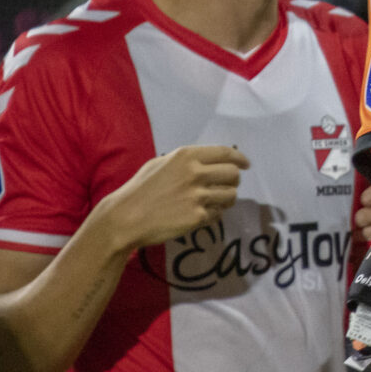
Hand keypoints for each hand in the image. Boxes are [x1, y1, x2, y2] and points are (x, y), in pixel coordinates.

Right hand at [89, 145, 249, 252]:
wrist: (124, 218)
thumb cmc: (139, 190)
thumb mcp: (161, 164)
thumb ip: (186, 161)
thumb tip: (210, 161)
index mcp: (186, 156)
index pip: (225, 153)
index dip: (240, 158)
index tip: (246, 164)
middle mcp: (195, 173)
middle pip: (233, 174)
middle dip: (234, 181)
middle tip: (227, 186)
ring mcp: (197, 195)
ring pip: (231, 195)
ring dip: (226, 199)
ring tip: (214, 202)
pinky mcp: (197, 216)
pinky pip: (218, 214)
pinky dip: (214, 215)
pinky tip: (201, 215)